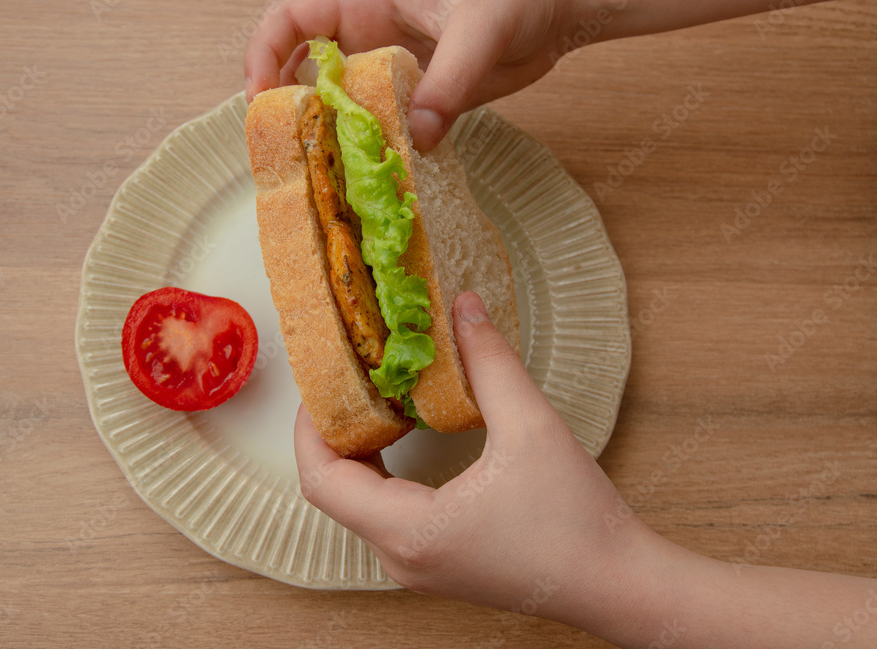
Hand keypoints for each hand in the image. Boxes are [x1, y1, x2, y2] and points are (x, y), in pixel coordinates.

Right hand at [244, 0, 571, 150]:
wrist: (559, 13)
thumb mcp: (479, 30)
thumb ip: (448, 82)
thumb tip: (418, 137)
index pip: (292, 19)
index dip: (265, 54)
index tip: (263, 97)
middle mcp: (368, 32)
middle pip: (302, 64)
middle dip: (285, 101)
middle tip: (285, 147)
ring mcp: (390, 67)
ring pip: (340, 99)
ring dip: (326, 131)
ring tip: (318, 168)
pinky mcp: (416, 96)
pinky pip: (380, 123)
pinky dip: (369, 146)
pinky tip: (368, 173)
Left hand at [294, 291, 876, 648]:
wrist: (617, 584)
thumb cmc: (577, 521)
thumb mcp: (531, 428)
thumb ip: (491, 363)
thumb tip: (463, 308)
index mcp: (410, 531)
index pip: (322, 480)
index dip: (310, 426)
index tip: (323, 380)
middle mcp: (401, 557)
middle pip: (334, 490)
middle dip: (333, 431)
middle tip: (349, 378)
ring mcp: (416, 565)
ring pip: (358, 504)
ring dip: (359, 451)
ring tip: (376, 399)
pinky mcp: (436, 562)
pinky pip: (385, 514)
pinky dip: (383, 473)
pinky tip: (407, 435)